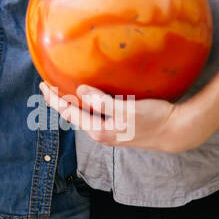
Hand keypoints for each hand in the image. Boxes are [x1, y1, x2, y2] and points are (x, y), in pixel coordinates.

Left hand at [38, 81, 212, 153]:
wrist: (176, 132)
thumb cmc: (153, 119)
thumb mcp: (126, 109)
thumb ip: (102, 101)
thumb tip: (80, 91)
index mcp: (98, 131)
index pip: (68, 113)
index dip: (53, 98)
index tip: (42, 84)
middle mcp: (100, 134)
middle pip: (72, 115)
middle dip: (59, 100)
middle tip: (48, 83)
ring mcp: (109, 132)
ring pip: (83, 115)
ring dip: (72, 103)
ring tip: (62, 88)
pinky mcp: (117, 128)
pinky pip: (95, 114)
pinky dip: (86, 104)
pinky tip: (87, 96)